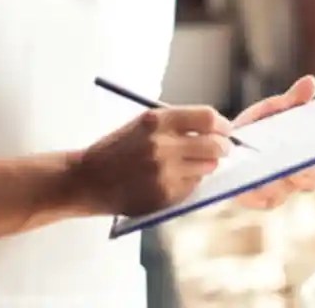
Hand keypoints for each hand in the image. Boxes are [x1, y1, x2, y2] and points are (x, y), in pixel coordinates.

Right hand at [71, 106, 232, 216]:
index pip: (207, 118)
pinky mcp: (165, 195)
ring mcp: (165, 173)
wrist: (89, 180)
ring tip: (188, 164)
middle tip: (224, 148)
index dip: (222, 124)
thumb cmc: (118, 149)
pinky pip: (193, 186)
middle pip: (215, 145)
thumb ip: (177, 124)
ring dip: (205, 165)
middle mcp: (162, 146)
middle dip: (224, 147)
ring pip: (208, 167)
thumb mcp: (143, 124)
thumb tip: (215, 129)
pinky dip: (189, 182)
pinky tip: (171, 179)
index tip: (225, 129)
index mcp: (157, 121)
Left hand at [232, 75, 314, 208]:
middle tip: (290, 162)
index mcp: (307, 156)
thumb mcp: (273, 110)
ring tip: (263, 172)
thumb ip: (292, 100)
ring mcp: (280, 191)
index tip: (314, 148)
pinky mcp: (259, 200)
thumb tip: (311, 81)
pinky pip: (261, 200)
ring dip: (274, 182)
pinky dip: (256, 193)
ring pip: (283, 191)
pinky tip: (249, 183)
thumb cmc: (259, 128)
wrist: (229, 145)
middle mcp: (298, 177)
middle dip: (299, 172)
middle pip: (307, 180)